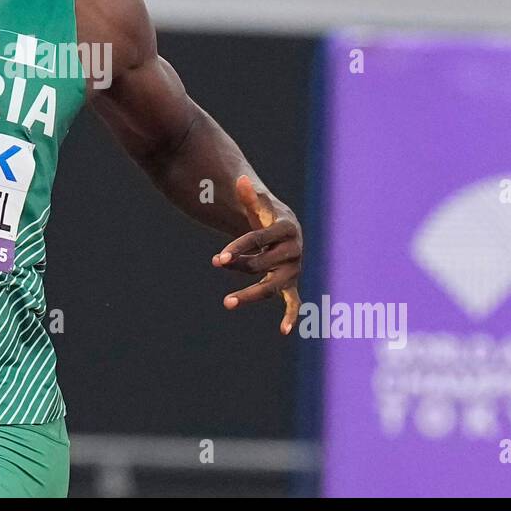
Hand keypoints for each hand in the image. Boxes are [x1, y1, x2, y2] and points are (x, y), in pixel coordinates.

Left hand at [212, 175, 302, 333]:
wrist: (283, 231)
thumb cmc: (266, 216)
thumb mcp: (258, 205)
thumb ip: (249, 196)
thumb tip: (240, 179)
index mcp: (287, 229)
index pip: (260, 240)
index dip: (238, 248)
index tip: (218, 258)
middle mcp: (294, 251)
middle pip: (263, 262)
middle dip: (240, 265)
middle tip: (216, 262)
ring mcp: (293, 269)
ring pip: (272, 286)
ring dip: (250, 294)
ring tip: (227, 302)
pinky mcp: (290, 284)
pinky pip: (293, 302)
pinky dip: (291, 316)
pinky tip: (284, 331)